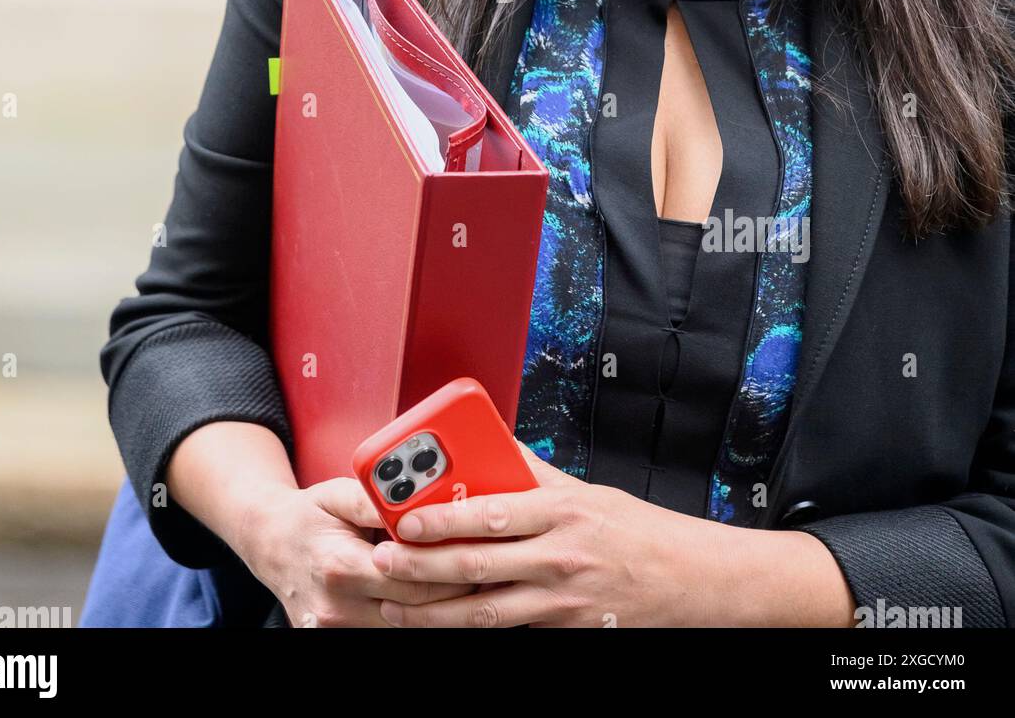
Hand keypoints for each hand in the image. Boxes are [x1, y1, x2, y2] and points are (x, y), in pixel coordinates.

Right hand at [235, 476, 475, 627]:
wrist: (269, 542)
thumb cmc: (308, 515)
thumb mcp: (338, 494)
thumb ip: (375, 501)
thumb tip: (416, 505)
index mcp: (339, 566)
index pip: (411, 579)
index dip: (448, 567)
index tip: (475, 551)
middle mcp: (337, 605)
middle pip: (414, 607)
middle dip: (452, 587)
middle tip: (482, 567)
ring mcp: (336, 626)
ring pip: (404, 623)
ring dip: (435, 604)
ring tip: (462, 578)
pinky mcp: (338, 634)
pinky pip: (388, 628)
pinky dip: (412, 612)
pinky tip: (431, 592)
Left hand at [368, 442, 855, 627]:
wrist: (690, 580)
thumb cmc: (635, 529)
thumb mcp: (583, 490)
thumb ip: (530, 471)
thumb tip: (486, 442)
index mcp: (559, 512)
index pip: (491, 513)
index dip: (443, 517)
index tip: (404, 516)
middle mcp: (557, 557)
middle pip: (477, 566)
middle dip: (422, 567)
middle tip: (381, 563)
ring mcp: (559, 600)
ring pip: (483, 611)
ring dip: (432, 611)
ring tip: (390, 607)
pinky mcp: (562, 629)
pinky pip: (506, 631)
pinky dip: (468, 630)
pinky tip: (437, 627)